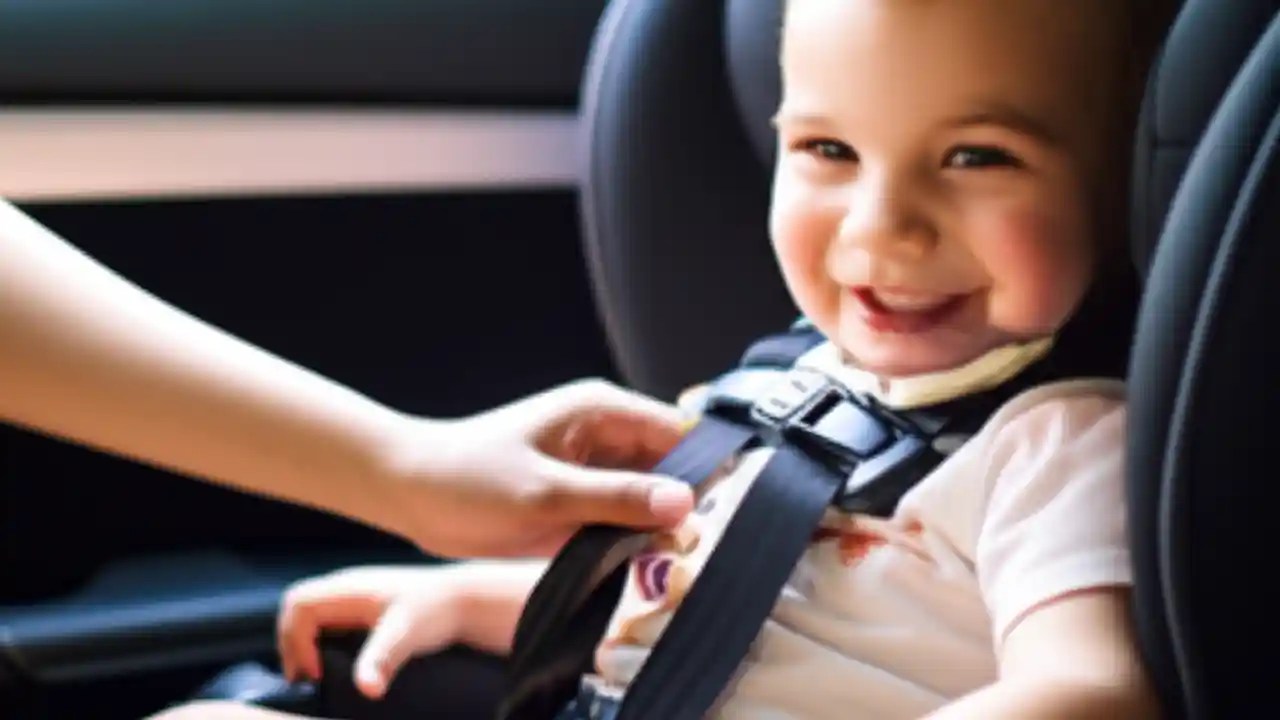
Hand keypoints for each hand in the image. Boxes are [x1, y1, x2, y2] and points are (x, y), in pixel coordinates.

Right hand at [276, 566, 463, 699]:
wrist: (466, 598)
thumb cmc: (437, 610)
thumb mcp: (407, 635)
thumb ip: (383, 659)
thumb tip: (367, 690)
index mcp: (349, 587)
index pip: (299, 604)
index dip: (296, 639)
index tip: (317, 672)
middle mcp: (346, 586)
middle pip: (297, 607)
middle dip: (292, 643)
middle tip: (306, 679)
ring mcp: (354, 595)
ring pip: (311, 613)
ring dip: (304, 642)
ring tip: (315, 675)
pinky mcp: (364, 606)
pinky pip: (328, 619)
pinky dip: (320, 641)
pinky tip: (334, 663)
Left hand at [380, 378, 695, 557]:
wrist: (409, 493)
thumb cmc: (467, 479)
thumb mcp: (546, 493)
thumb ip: (616, 497)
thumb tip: (684, 502)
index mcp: (602, 411)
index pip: (680, 433)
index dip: (709, 469)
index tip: (728, 511)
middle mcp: (606, 436)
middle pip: (672, 468)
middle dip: (687, 505)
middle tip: (701, 548)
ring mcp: (593, 470)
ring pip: (650, 498)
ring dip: (661, 529)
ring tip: (677, 562)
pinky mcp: (579, 501)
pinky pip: (622, 520)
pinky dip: (634, 542)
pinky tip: (645, 569)